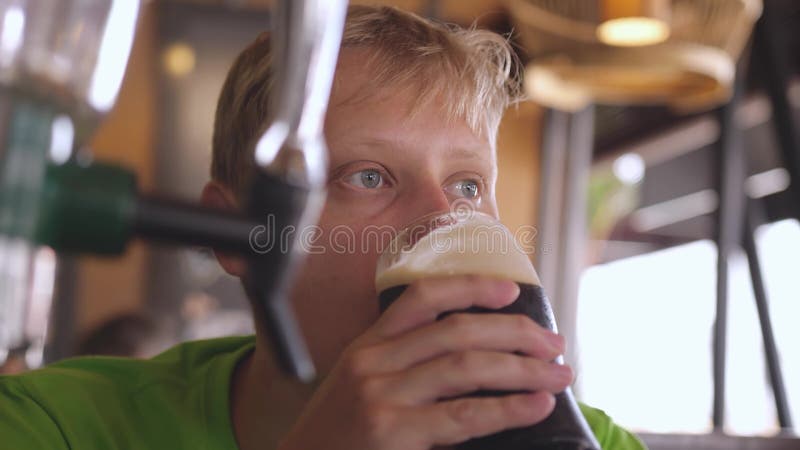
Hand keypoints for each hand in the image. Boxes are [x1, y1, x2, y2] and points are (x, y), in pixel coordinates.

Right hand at [278, 276, 571, 449]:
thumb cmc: (337, 435)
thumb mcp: (359, 384)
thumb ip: (401, 364)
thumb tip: (473, 355)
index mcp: (367, 345)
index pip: (422, 296)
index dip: (471, 286)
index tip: (512, 290)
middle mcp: (373, 362)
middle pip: (457, 330)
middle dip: (515, 333)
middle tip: (553, 344)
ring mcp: (381, 397)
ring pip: (467, 366)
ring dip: (522, 368)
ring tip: (558, 373)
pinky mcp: (392, 432)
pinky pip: (464, 415)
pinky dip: (508, 408)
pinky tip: (536, 405)